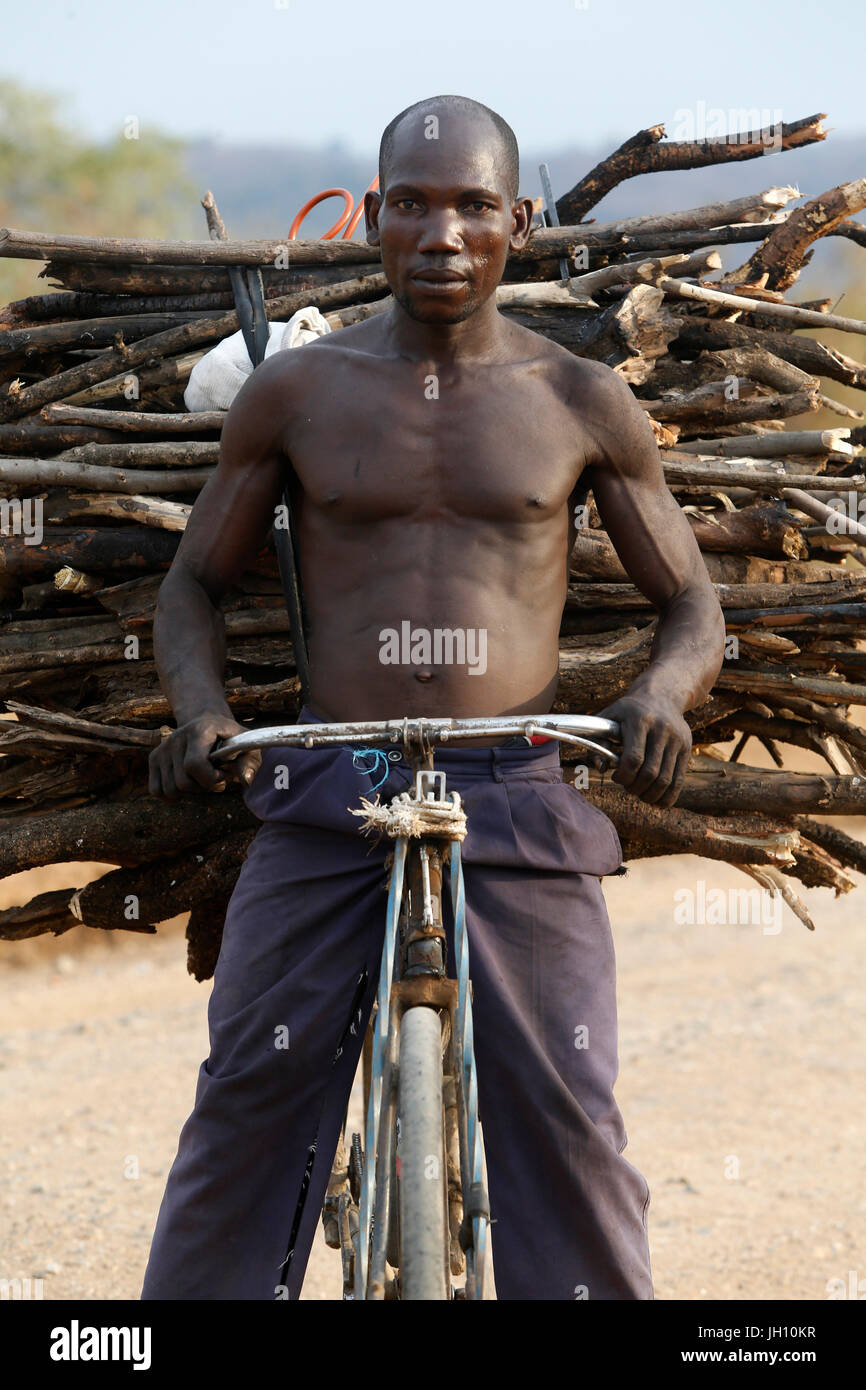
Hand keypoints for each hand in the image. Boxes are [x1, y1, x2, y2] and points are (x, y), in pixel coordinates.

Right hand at [148, 712, 261, 799]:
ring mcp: (163, 748)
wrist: (208, 722)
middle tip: (215, 777)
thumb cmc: (230, 739)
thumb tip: (245, 781)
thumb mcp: (247, 746)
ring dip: (189, 792)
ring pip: (170, 790)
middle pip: (182, 782)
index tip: (224, 773)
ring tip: (202, 779)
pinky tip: (186, 786)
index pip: (194, 765)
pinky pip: (156, 791)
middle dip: (203, 787)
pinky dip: (171, 795)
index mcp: (199, 731)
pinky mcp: (154, 758)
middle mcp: (176, 738)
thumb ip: (250, 763)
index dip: (211, 778)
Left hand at [596, 691, 690, 806]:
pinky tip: (656, 802)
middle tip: (628, 787)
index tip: (615, 777)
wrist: (662, 695)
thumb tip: (601, 769)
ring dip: (649, 795)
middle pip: (650, 772)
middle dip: (635, 788)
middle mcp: (662, 729)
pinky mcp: (687, 748)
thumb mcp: (608, 719)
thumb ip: (597, 743)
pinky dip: (667, 796)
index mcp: (640, 720)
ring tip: (639, 794)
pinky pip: (679, 780)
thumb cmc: (627, 712)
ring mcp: (677, 739)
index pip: (634, 758)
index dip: (623, 776)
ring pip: (665, 780)